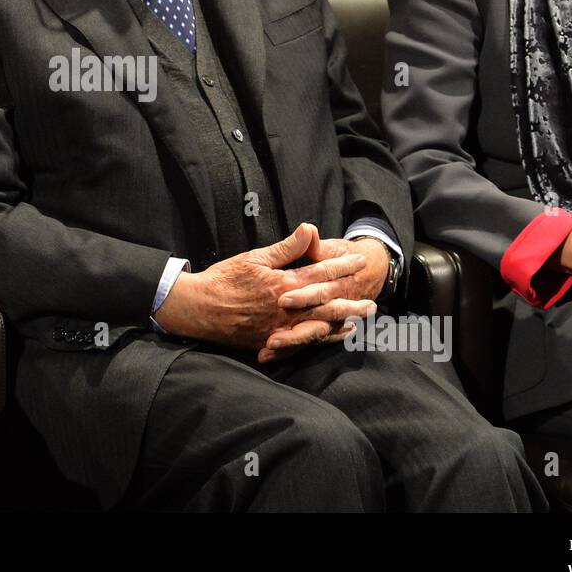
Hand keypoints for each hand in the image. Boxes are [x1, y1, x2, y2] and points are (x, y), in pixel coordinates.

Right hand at [152, 223, 375, 358]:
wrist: (199, 308)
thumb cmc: (224, 279)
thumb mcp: (255, 257)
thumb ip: (286, 248)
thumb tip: (309, 229)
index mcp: (285, 284)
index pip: (321, 273)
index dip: (342, 266)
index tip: (359, 261)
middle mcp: (288, 308)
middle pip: (327, 304)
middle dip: (351, 301)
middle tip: (372, 302)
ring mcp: (281, 327)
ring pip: (318, 326)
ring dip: (340, 323)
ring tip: (358, 322)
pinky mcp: (271, 341)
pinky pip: (301, 342)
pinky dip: (318, 339)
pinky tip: (328, 337)